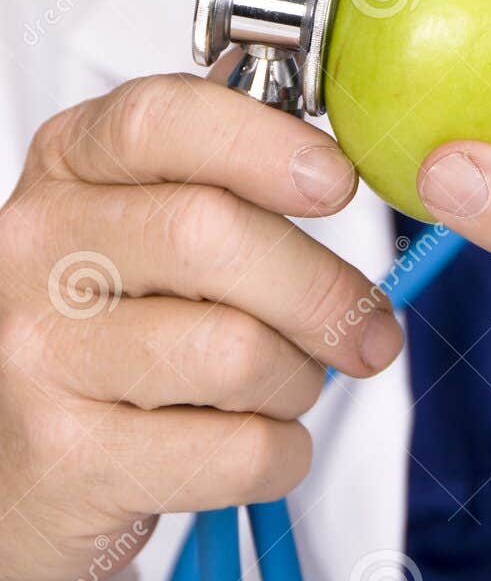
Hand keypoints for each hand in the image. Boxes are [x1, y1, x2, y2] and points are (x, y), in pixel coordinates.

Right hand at [0, 73, 401, 580]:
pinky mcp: (69, 461)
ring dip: (299, 377)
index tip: (336, 180)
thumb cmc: (108, 325)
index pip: (159, 119)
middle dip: (321, 288)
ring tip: (288, 384)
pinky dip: (282, 451)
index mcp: (67, 165)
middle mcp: (39, 249)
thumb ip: (220, 175)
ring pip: (236, 350)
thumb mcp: (139, 222)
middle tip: (367, 327)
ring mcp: (41, 355)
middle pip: (212, 233)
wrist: (20, 460)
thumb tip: (337, 166)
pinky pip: (237, 450)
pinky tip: (258, 440)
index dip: (261, 142)